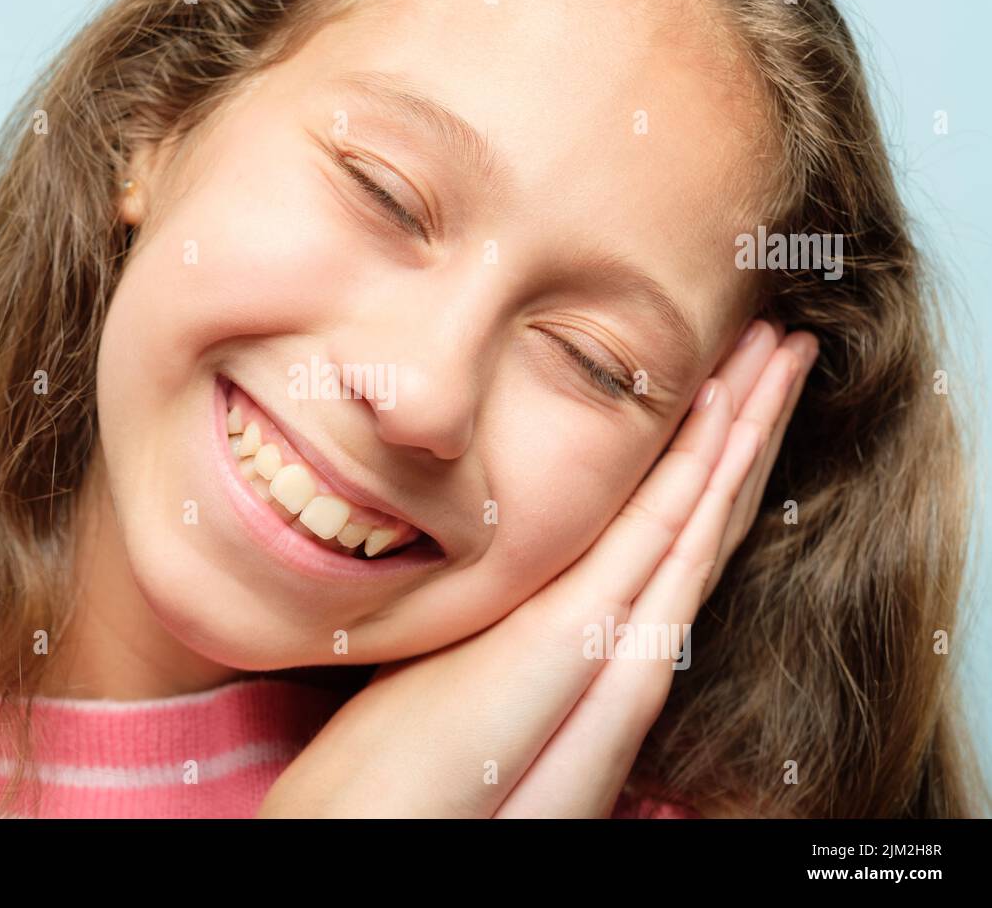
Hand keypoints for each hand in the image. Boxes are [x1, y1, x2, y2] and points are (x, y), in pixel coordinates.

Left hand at [257, 320, 818, 816]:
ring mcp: (610, 634)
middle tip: (779, 338)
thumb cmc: (403, 749)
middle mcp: (611, 621)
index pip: (655, 513)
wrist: (379, 824)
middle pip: (694, 504)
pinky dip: (704, 484)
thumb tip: (485, 549)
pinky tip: (733, 424)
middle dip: (743, 420)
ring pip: (697, 514)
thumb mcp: (454, 652)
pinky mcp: (588, 645)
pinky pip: (664, 548)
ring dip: (744, 433)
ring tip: (783, 355)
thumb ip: (495, 611)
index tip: (722, 367)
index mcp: (576, 615)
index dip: (698, 442)